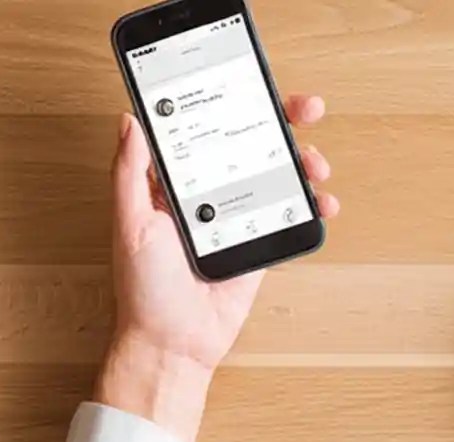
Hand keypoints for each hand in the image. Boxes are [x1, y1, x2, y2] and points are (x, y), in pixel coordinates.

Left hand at [98, 94, 338, 441]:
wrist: (174, 344)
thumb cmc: (143, 290)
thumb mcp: (129, 224)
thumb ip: (129, 172)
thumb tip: (130, 120)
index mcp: (175, 182)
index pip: (209, 128)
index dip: (234, 102)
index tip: (255, 84)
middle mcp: (210, 194)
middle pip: (253, 144)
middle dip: (283, 121)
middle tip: (305, 108)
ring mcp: (239, 218)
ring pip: (279, 176)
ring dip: (304, 162)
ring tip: (315, 164)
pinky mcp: (261, 244)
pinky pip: (291, 216)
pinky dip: (314, 206)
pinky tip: (323, 202)